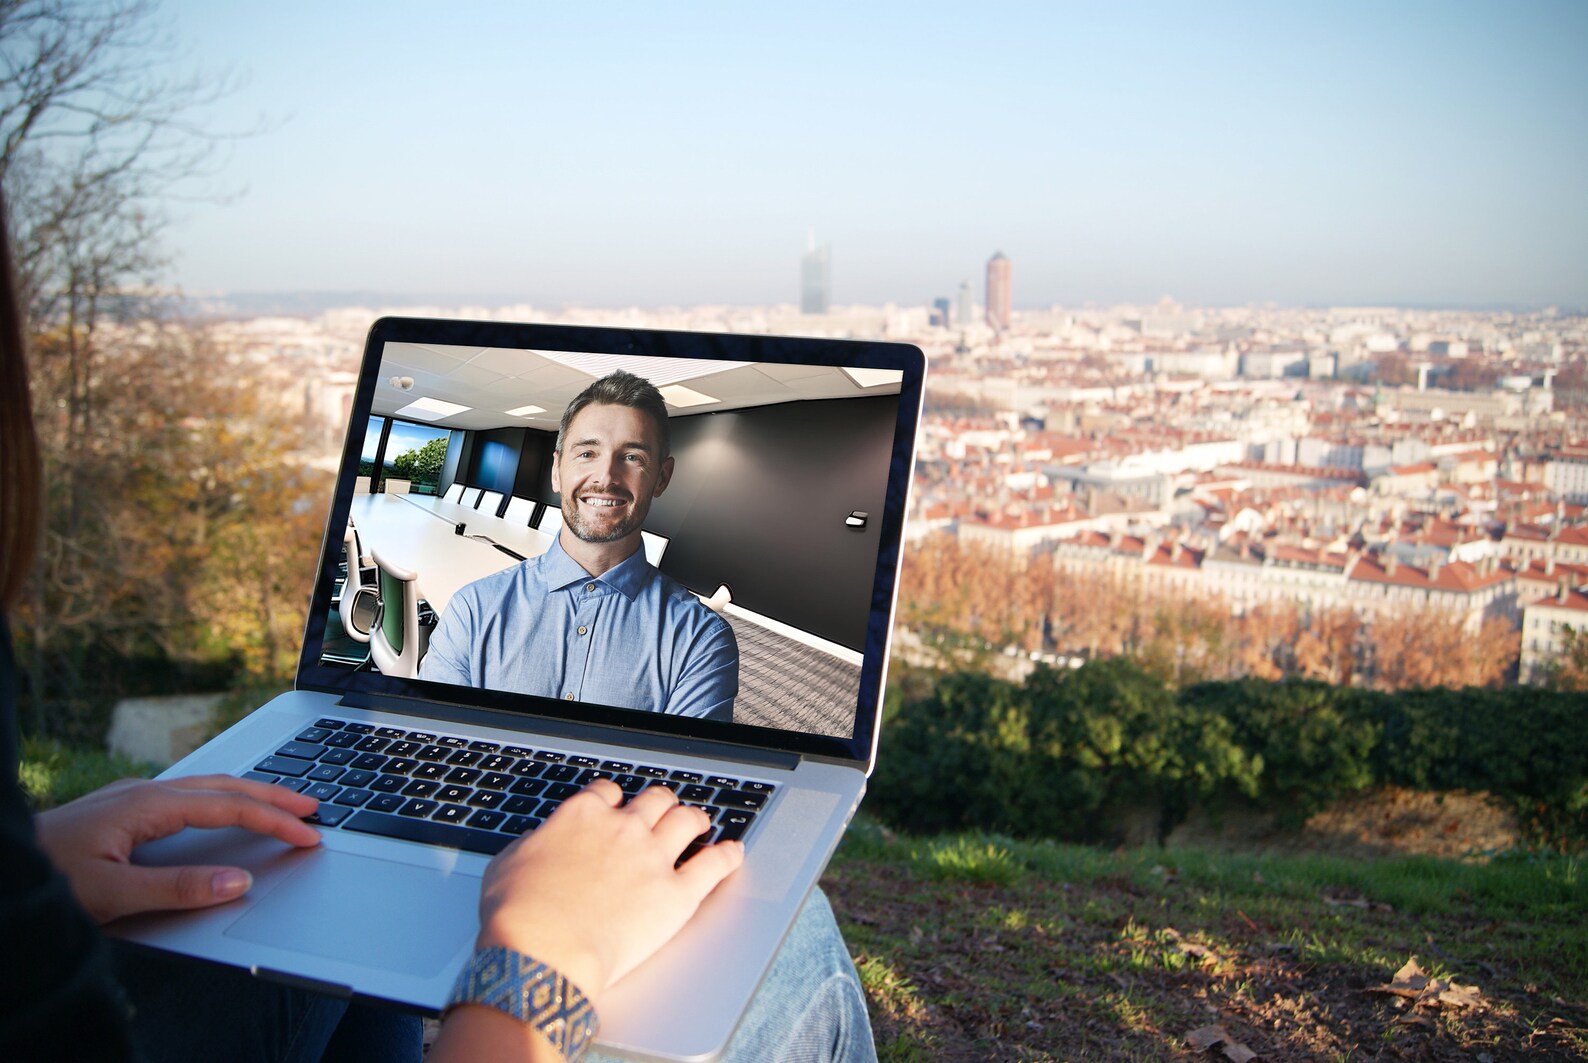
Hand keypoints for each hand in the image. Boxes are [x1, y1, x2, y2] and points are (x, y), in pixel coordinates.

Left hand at [34, 774, 321, 923]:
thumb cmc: (45, 878)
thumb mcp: (113, 894)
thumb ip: (179, 888)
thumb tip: (240, 882)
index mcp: (148, 806)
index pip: (229, 809)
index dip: (274, 822)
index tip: (309, 836)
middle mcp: (142, 793)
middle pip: (225, 787)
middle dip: (274, 795)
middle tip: (314, 806)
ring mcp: (130, 798)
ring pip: (205, 787)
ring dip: (248, 795)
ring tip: (282, 803)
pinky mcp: (120, 809)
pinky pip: (186, 795)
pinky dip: (221, 800)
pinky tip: (221, 810)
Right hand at [475, 780, 743, 1005]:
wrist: (542, 952)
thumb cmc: (516, 914)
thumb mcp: (508, 863)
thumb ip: (534, 843)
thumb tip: (542, 843)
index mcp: (582, 816)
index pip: (607, 793)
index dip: (614, 800)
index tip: (616, 807)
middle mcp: (623, 828)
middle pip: (655, 799)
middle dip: (660, 804)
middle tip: (663, 812)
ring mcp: (653, 858)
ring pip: (687, 820)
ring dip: (696, 819)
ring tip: (701, 823)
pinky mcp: (677, 894)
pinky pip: (714, 865)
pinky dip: (728, 856)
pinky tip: (734, 852)